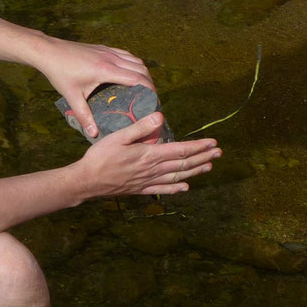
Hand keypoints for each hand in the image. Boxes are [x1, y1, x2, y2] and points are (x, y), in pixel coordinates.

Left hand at [38, 37, 154, 138]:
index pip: (137, 77)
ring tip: (142, 87)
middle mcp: (111, 58)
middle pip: (141, 68)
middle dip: (149, 82)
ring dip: (142, 71)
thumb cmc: (60, 74)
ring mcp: (108, 51)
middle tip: (149, 97)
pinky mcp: (103, 48)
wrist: (49, 51)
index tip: (154, 100)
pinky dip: (133, 63)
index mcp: (106, 70)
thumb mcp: (72, 97)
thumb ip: (84, 116)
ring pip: (135, 59)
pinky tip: (129, 73)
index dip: (149, 88)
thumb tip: (94, 134)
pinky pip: (125, 54)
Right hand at [73, 115, 219, 198]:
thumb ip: (140, 128)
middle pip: (183, 164)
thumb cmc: (100, 157)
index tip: (212, 142)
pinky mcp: (140, 190)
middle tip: (218, 153)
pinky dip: (176, 188)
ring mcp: (147, 181)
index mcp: (149, 155)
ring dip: (194, 171)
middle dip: (202, 157)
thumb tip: (161, 117)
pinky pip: (163, 189)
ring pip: (177, 176)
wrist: (87, 182)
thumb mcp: (118, 137)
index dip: (198, 146)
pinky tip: (185, 187)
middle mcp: (152, 170)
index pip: (180, 150)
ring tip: (209, 166)